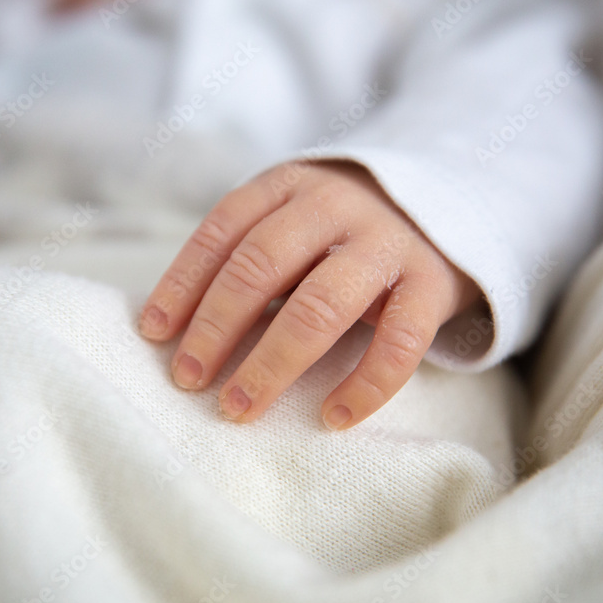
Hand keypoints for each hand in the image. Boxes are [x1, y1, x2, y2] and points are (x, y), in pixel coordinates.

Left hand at [139, 161, 480, 428]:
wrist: (447, 207)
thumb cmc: (344, 230)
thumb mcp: (294, 221)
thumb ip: (248, 257)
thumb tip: (175, 329)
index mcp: (290, 186)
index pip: (223, 230)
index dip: (183, 283)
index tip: (154, 334)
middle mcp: (336, 206)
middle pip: (261, 266)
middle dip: (217, 327)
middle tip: (188, 380)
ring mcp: (386, 244)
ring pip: (320, 306)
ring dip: (273, 362)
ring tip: (240, 406)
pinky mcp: (432, 284)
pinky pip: (399, 341)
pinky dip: (365, 384)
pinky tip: (333, 417)